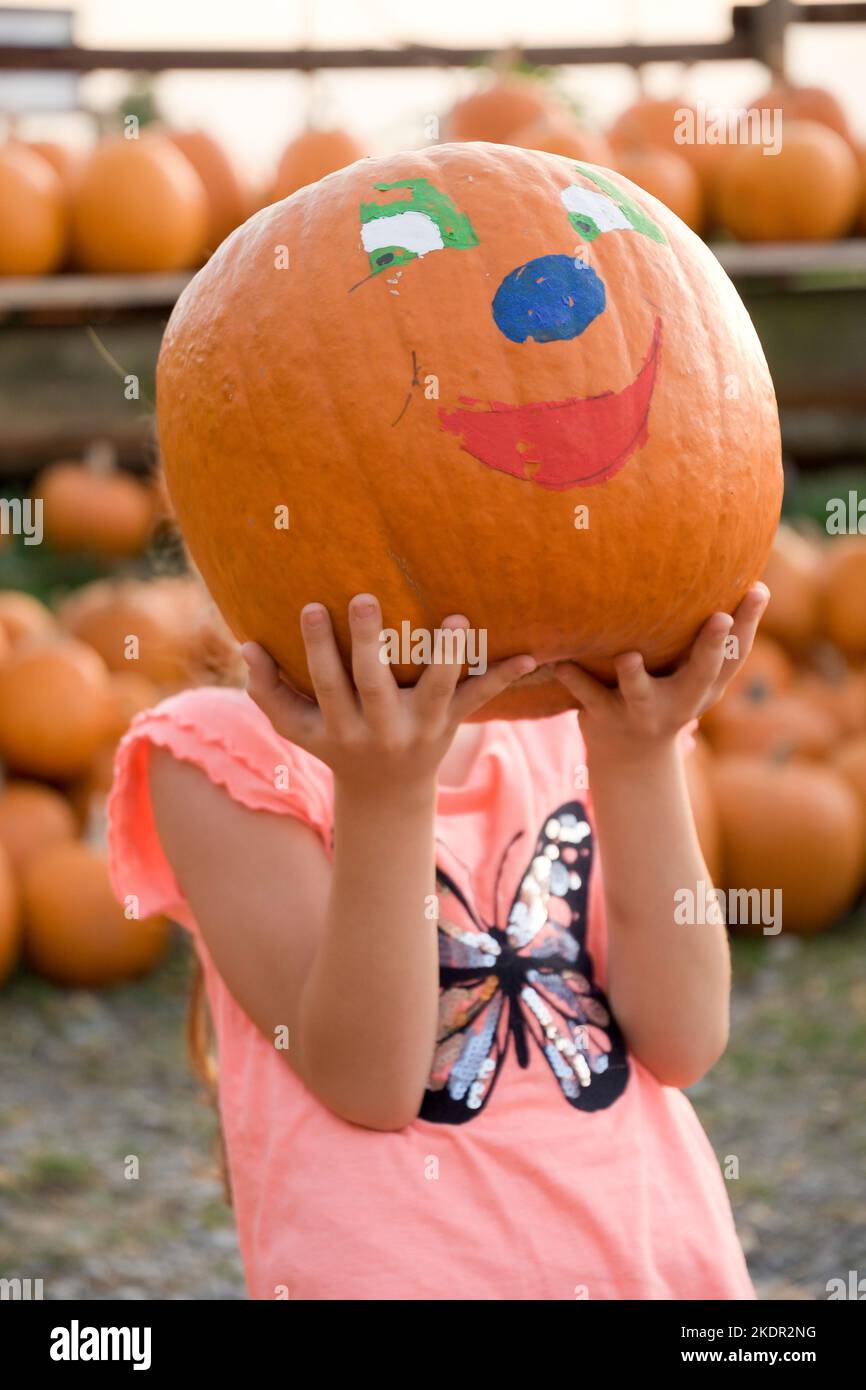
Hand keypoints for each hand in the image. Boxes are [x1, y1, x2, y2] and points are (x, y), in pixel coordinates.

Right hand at [242, 594, 535, 792]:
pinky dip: (504, 678)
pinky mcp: (450, 724)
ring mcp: (419, 728)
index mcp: (339, 726)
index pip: (325, 683)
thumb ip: (267, 691)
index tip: (313, 606)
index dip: (316, 648)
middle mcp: (379, 729)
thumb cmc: (333, 743)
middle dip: (370, 643)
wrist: (385, 793)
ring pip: (433, 692)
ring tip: (457, 620)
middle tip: (367, 599)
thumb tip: (247, 646)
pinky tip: (531, 656)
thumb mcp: (295, 728)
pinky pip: (478, 701)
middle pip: (373, 685)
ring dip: (447, 658)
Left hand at [554, 584, 769, 764]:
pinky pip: (588, 696)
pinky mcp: (604, 717)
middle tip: (720, 618)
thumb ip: (709, 641)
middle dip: (710, 648)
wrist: (629, 759)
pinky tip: (560, 661)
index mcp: (706, 686)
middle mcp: (680, 701)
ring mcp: (641, 712)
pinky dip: (574, 680)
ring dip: (634, 677)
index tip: (759, 589)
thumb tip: (740, 576)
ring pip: (639, 693)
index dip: (749, 623)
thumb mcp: (694, 678)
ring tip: (628, 657)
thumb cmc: (668, 696)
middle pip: (700, 674)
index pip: (735, 654)